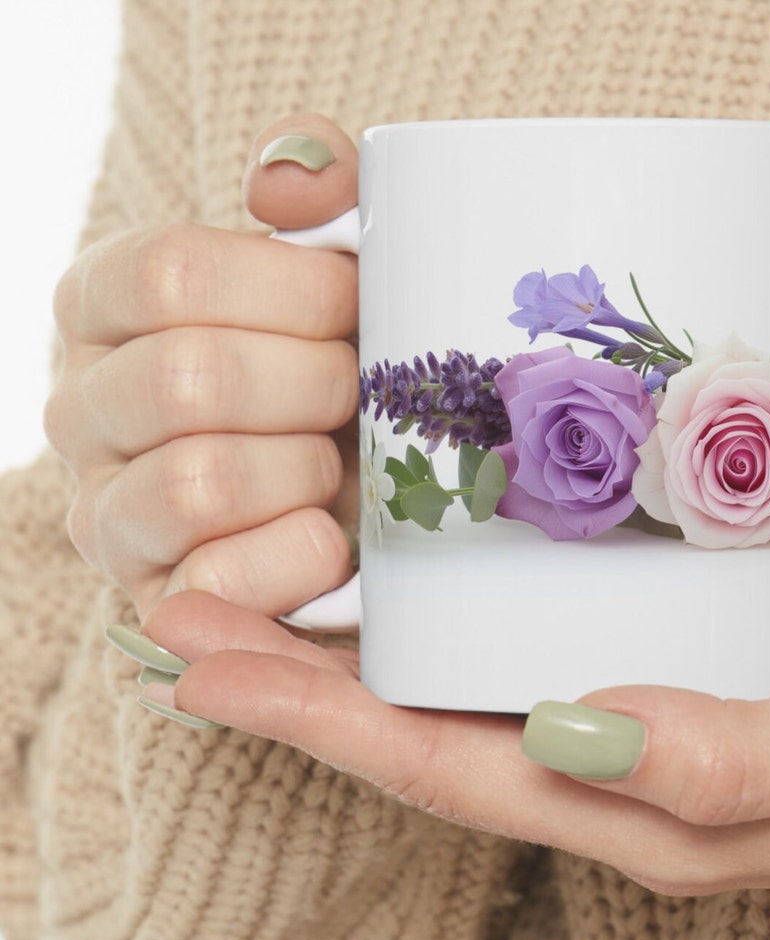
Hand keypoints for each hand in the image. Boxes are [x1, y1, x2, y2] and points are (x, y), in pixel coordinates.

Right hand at [46, 115, 359, 618]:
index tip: (356, 303)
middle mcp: (79, 406)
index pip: (170, 274)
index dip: (294, 291)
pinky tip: (334, 537)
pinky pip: (218, 581)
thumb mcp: (338, 259)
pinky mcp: (155, 598)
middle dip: (316, 385)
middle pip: (190, 379)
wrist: (359, 479)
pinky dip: (300, 555)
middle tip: (360, 391)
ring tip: (336, 462)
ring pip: (199, 481)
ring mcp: (106, 511)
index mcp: (104, 304)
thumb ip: (319, 186)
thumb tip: (284, 181)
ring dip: (308, 470)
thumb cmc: (340, 357)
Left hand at [138, 587, 769, 894]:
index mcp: (636, 808)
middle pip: (414, 737)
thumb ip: (737, 755)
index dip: (320, 724)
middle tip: (176, 614)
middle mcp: (602, 774)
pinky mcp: (635, 666)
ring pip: (442, 700)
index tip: (208, 667)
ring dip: (335, 655)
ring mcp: (612, 724)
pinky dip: (418, 629)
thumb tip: (590, 736)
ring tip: (236, 593)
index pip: (445, 771)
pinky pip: (497, 660)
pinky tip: (382, 584)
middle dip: (288, 685)